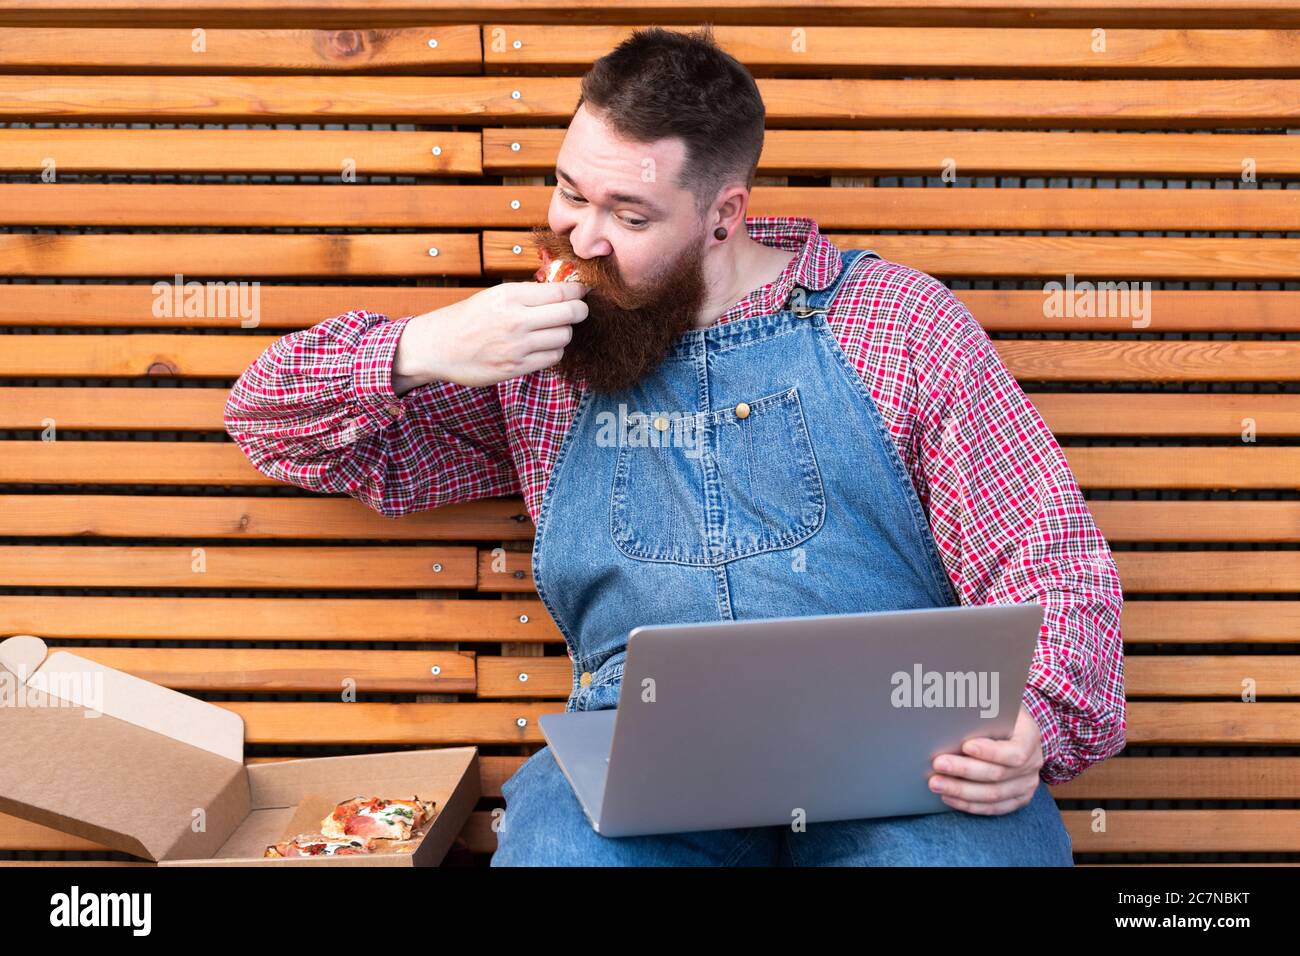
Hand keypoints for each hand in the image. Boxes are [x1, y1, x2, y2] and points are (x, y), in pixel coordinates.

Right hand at [394, 280, 589, 391]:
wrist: (438, 347)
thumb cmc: (466, 318)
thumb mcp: (494, 295)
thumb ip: (527, 294)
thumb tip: (563, 290)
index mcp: (510, 296)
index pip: (561, 291)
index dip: (578, 291)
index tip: (583, 291)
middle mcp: (516, 320)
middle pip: (570, 314)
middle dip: (579, 311)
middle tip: (578, 310)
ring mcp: (517, 346)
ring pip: (564, 337)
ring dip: (563, 333)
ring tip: (550, 329)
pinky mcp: (516, 367)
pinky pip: (553, 358)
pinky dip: (552, 351)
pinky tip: (541, 346)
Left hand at [927, 703, 1043, 814]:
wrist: (1014, 730)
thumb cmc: (998, 713)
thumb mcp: (996, 702)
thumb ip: (981, 704)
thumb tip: (953, 697)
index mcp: (1030, 737)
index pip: (1014, 752)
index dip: (990, 752)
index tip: (965, 746)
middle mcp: (1033, 763)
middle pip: (998, 775)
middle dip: (964, 771)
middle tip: (937, 764)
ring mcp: (1027, 784)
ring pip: (993, 795)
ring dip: (961, 791)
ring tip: (936, 783)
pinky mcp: (1018, 799)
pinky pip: (993, 808)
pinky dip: (969, 805)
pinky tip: (948, 798)